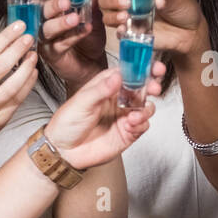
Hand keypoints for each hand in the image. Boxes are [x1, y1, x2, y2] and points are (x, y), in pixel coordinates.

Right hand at [0, 21, 37, 144]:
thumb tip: (9, 39)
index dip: (5, 38)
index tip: (18, 26)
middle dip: (16, 50)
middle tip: (29, 38)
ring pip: (11, 86)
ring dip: (25, 69)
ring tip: (33, 56)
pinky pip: (17, 99)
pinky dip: (28, 84)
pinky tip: (33, 73)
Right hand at [25, 0, 107, 89]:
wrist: (94, 62)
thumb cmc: (88, 36)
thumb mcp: (93, 15)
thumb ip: (91, 2)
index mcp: (48, 6)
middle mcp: (43, 21)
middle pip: (40, 9)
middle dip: (53, 4)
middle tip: (67, 2)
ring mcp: (45, 38)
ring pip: (47, 28)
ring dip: (61, 22)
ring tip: (76, 18)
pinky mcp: (52, 53)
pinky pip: (60, 43)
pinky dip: (74, 36)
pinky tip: (86, 31)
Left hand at [44, 61, 167, 169]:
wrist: (63, 151)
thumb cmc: (67, 123)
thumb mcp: (81, 102)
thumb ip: (101, 89)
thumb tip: (118, 76)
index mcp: (106, 86)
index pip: (127, 72)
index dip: (142, 67)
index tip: (154, 66)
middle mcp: (117, 99)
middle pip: (141, 88)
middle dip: (151, 86)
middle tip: (154, 88)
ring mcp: (123, 116)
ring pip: (146, 107)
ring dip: (146, 109)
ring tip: (135, 115)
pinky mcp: (127, 132)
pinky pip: (143, 125)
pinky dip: (141, 124)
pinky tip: (131, 125)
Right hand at [99, 0, 208, 57]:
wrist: (191, 33)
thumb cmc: (183, 11)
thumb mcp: (179, 0)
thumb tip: (158, 0)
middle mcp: (129, 3)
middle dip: (112, 0)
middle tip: (127, 3)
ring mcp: (129, 20)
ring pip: (107, 16)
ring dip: (113, 15)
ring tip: (125, 16)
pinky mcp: (133, 35)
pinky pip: (119, 34)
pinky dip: (119, 32)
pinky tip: (125, 30)